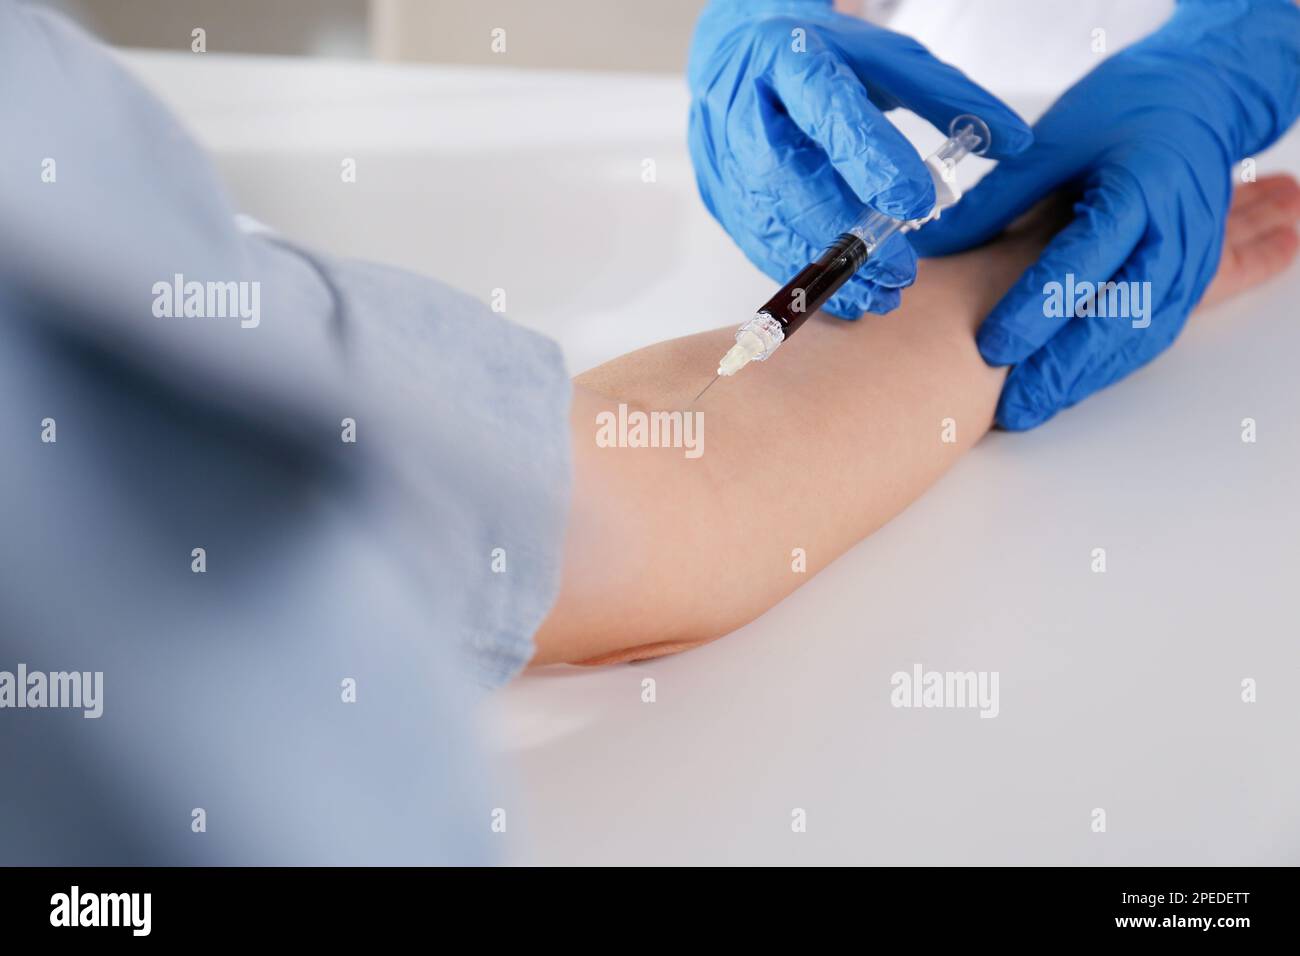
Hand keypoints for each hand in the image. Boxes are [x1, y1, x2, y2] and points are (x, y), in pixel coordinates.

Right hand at [687, 0, 1030, 317]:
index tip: (916, 204)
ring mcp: (723, 159)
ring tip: (883, 296)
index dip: (870, 161)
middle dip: (847, 233)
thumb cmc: (822, 61)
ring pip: (770, 222)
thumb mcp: (888, 62)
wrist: (741, 61)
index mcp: (789, 58)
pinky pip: (759, 246)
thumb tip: (1017, 143)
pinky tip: (847, 296)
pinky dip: (805, 277)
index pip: (827, 111)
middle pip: (790, 178)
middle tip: (903, 272)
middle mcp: (744, 110)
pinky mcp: (720, 198)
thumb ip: (950, 99)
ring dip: (827, 269)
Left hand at [913, 0, 1299, 429]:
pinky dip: (1105, 367)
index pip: (1084, 260)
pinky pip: (1150, 336)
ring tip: (1028, 409)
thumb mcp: (1054, 139)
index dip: (1037, 308)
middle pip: (1118, 316)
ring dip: (1083, 379)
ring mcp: (1189, 263)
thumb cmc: (1124, 112)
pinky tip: (1064, 388)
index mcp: (1139, 189)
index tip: (992, 346)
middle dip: (1061, 368)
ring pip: (1138, 337)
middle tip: (1010, 408)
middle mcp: (1173, 234)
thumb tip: (932, 246)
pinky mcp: (1190, 282)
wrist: (1201, 100)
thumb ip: (997, 198)